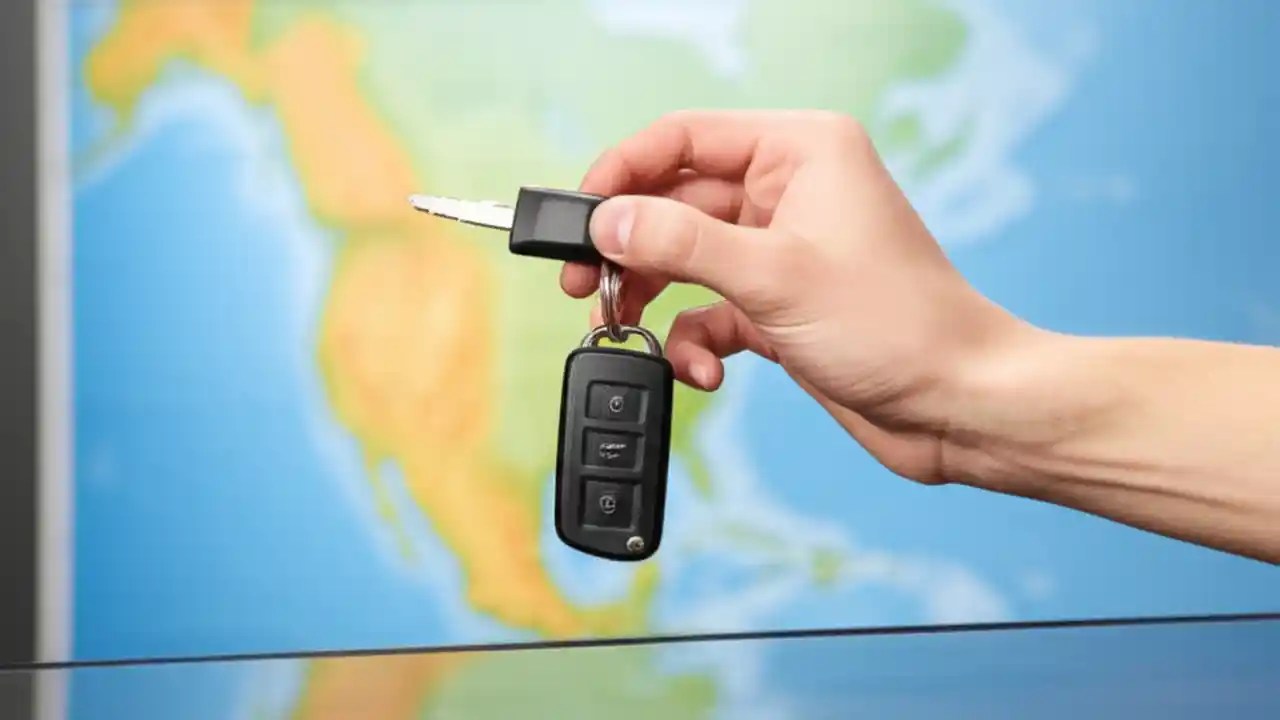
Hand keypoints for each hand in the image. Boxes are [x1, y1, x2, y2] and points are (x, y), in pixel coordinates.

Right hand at [560, 110, 1038, 484]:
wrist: (958, 406)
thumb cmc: (900, 326)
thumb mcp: (774, 277)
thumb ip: (680, 244)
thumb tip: (607, 222)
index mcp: (800, 151)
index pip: (684, 137)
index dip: (622, 172)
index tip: (578, 216)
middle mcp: (789, 192)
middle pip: (675, 201)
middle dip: (630, 246)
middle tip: (586, 283)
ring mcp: (782, 251)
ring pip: (686, 259)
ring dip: (653, 297)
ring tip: (623, 326)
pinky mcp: (779, 305)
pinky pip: (711, 311)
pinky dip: (694, 340)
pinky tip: (703, 369)